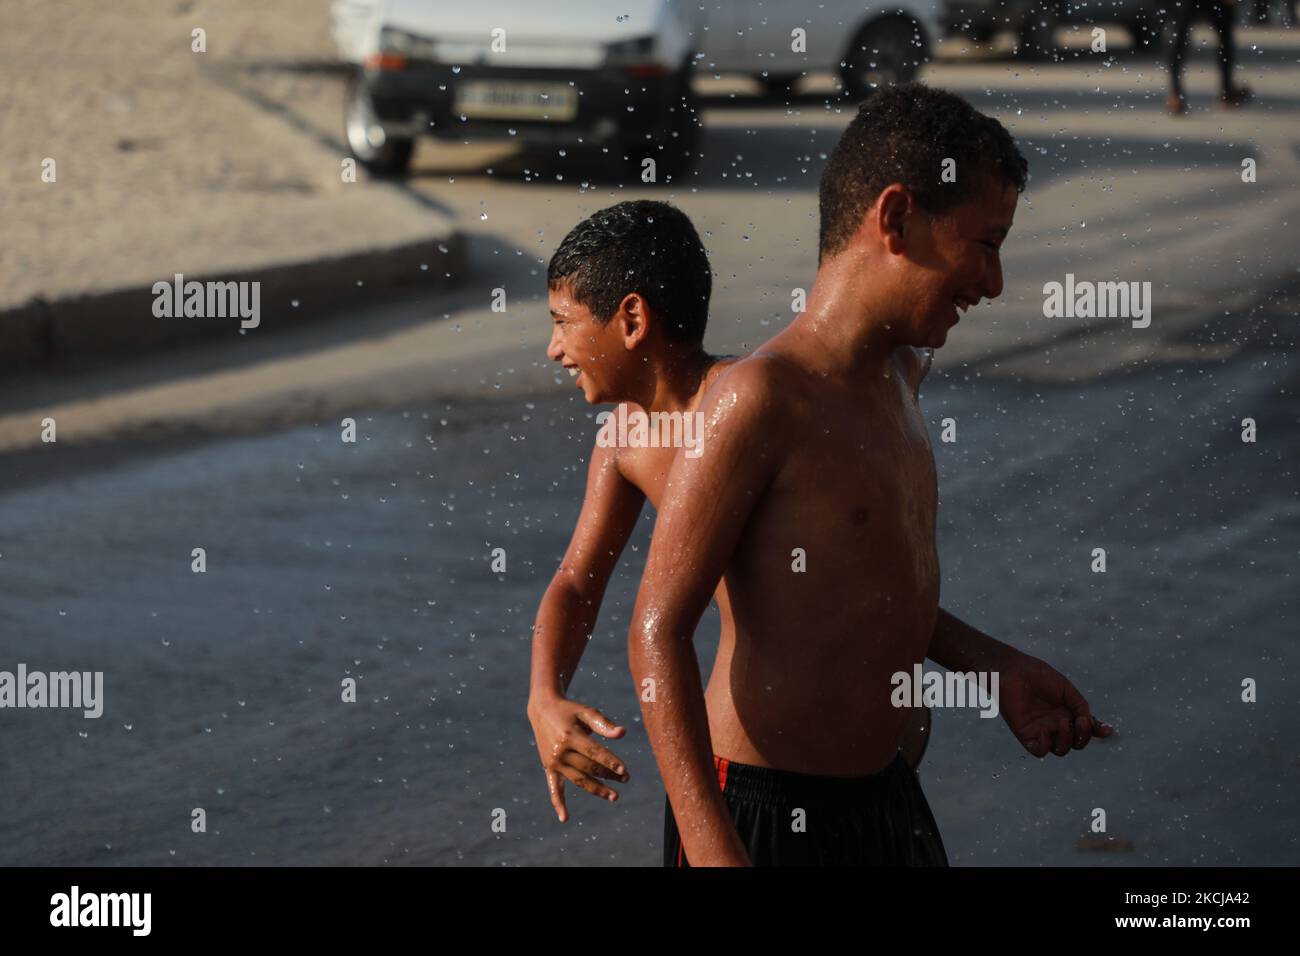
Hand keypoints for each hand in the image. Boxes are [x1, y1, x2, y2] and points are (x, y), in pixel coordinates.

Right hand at [527, 695, 628, 821]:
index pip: (595, 753)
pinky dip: (558, 803)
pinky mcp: (548, 767)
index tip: (625, 771)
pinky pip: (554, 788)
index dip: (611, 762)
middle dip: (609, 775)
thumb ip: (604, 724)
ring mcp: (553, 761)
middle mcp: (560, 751)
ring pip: (578, 780)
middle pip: (589, 768)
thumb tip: (623, 733)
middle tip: (626, 779)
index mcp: (570, 736)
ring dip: (596, 789)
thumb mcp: (586, 712)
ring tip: (614, 796)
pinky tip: (565, 818)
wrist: (542, 709)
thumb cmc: (570, 710)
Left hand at [997, 653, 1114, 756]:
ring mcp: (1042, 731)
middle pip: (1076, 743)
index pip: (1086, 729)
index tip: (1108, 730)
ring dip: (1066, 740)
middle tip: (1081, 721)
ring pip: (1061, 750)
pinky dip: (1045, 745)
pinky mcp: (1026, 734)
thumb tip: (1092, 723)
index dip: (1098, 731)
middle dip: (1084, 736)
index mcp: (1067, 713)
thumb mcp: (1066, 691)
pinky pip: (1039, 751)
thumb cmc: (1039, 677)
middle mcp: (1056, 725)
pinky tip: (1044, 730)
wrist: (1015, 671)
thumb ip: (1080, 707)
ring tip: (1063, 722)